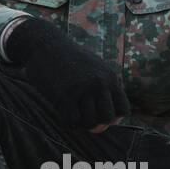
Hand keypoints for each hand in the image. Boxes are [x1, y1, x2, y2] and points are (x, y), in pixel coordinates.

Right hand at [4, 17, 130, 130]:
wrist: (46, 45)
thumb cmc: (71, 58)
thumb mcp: (97, 67)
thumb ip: (107, 88)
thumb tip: (115, 119)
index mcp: (110, 77)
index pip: (123, 110)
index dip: (114, 117)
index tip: (101, 113)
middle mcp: (99, 84)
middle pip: (107, 119)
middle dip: (98, 122)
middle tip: (86, 115)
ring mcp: (82, 90)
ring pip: (89, 123)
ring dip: (81, 123)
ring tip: (75, 113)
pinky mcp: (64, 95)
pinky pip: (71, 122)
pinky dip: (68, 122)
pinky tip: (64, 112)